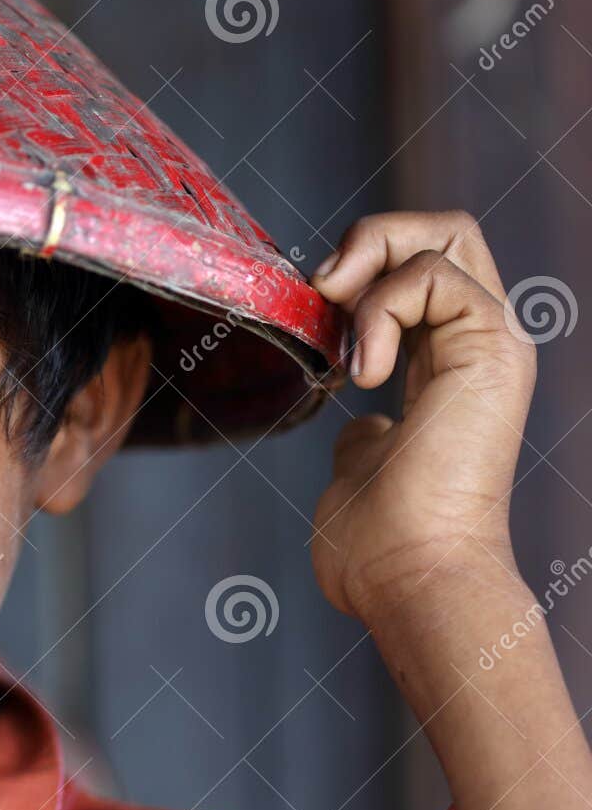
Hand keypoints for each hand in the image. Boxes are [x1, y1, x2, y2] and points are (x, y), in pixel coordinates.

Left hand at [307, 210, 533, 622]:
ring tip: (343, 338)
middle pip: (445, 230)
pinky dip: (382, 307)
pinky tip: (363, 370)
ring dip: (371, 265)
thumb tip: (363, 424)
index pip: (420, 268)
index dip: (362, 270)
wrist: (412, 579)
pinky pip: (435, 274)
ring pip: (447, 232)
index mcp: (450, 367)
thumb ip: (365, 435)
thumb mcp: (359, 470)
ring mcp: (492, 344)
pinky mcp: (492, 350)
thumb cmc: (381, 547)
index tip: (315, 319)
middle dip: (372, 240)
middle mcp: (479, 346)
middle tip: (325, 297)